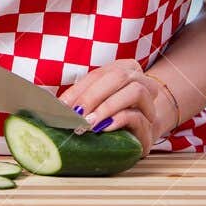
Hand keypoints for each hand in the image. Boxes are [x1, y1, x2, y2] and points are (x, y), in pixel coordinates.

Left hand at [57, 60, 177, 154]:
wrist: (138, 136)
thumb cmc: (110, 116)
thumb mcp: (95, 102)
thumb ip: (80, 98)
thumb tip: (53, 104)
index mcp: (124, 69)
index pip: (99, 74)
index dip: (79, 88)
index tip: (61, 105)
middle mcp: (141, 81)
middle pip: (118, 76)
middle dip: (92, 96)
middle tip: (75, 114)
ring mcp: (150, 103)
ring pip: (135, 92)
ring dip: (108, 107)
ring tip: (90, 122)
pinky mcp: (151, 127)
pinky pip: (140, 117)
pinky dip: (120, 119)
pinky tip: (105, 128)